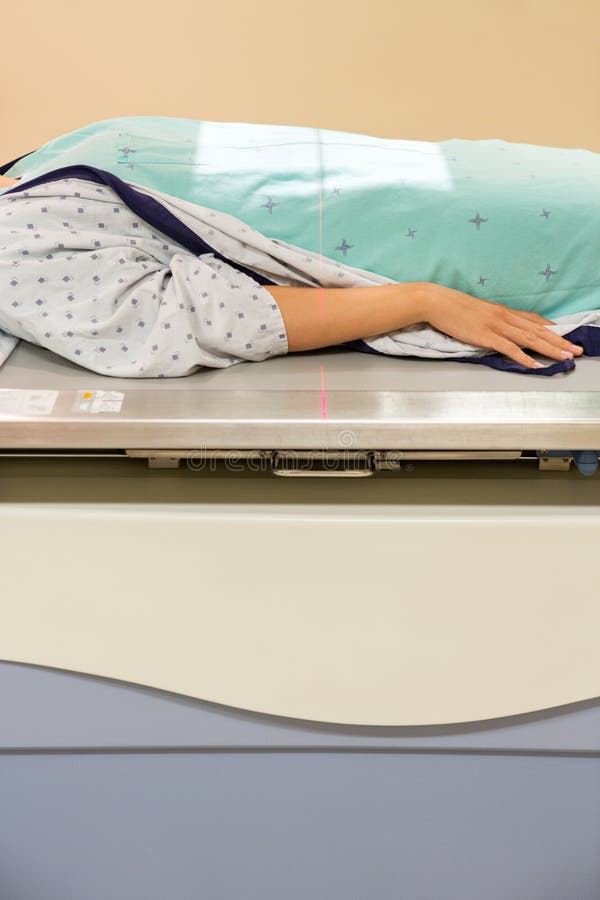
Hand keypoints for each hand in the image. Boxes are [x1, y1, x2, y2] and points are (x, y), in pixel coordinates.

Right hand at [419, 283, 582, 367]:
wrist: (437, 301)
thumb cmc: (454, 308)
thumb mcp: (479, 312)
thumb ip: (493, 320)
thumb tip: (501, 330)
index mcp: (504, 311)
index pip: (535, 320)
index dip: (553, 330)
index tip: (567, 337)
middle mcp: (505, 316)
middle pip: (539, 330)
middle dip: (560, 341)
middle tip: (577, 350)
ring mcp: (497, 326)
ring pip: (530, 339)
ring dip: (550, 349)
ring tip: (566, 357)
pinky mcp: (486, 335)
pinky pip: (510, 348)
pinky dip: (524, 357)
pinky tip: (536, 364)